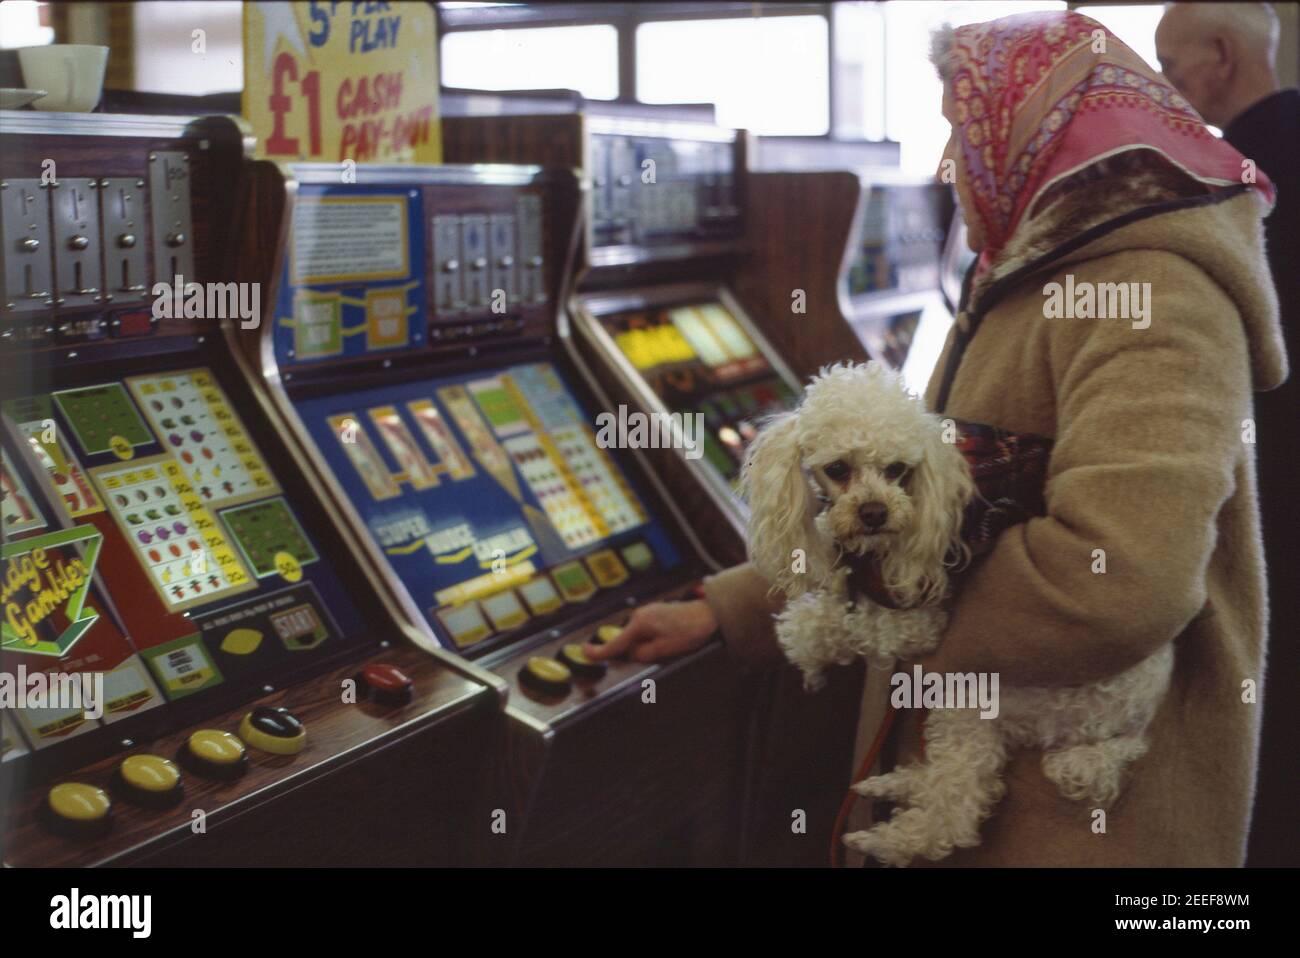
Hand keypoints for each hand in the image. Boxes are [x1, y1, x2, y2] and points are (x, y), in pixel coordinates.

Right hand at [583, 599, 717, 663]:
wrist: (710, 615)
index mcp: (640, 623)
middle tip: (661, 652)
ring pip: (638, 636)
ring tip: (672, 643)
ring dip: (647, 644)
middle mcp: (641, 614)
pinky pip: (646, 630)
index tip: (585, 653)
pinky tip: (671, 638)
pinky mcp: (656, 612)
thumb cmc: (691, 631)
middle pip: (627, 640)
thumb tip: (631, 654)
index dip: (599, 652)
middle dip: (636, 651)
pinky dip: (652, 638)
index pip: (615, 643)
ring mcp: (648, 611)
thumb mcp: (665, 650)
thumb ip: (642, 654)